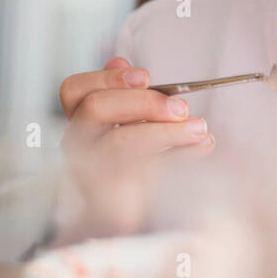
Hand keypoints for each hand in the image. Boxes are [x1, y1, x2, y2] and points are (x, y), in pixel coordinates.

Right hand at [58, 55, 214, 235]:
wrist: (124, 217)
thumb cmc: (131, 163)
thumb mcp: (134, 123)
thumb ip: (128, 96)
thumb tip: (119, 60)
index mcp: (81, 118)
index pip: (74, 89)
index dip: (106, 77)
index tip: (147, 76)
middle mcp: (77, 141)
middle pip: (95, 108)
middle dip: (144, 102)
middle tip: (182, 108)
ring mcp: (88, 169)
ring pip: (119, 141)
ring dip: (166, 132)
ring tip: (199, 128)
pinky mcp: (107, 196)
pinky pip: (140, 172)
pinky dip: (178, 156)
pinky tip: (202, 146)